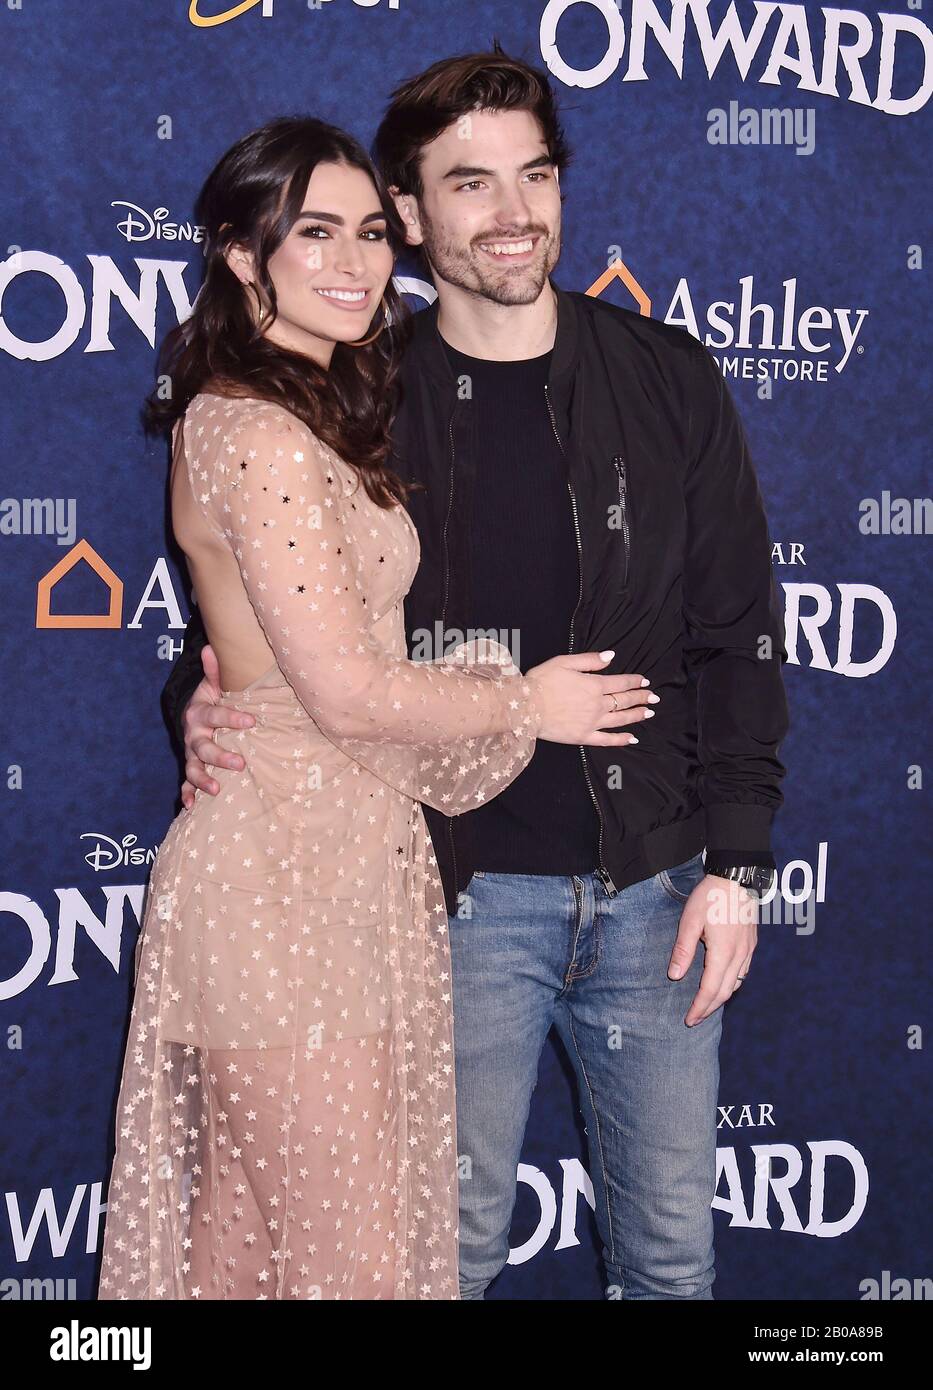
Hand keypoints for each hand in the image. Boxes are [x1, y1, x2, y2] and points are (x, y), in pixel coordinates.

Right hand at [180, 644, 255, 808]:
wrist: (194, 713)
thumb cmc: (213, 699)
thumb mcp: (214, 685)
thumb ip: (215, 671)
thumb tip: (211, 648)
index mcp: (200, 712)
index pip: (216, 715)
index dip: (232, 717)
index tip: (252, 721)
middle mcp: (193, 734)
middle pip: (203, 747)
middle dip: (220, 756)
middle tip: (240, 764)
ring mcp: (190, 752)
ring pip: (193, 767)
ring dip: (202, 779)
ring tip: (216, 789)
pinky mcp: (191, 766)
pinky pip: (186, 782)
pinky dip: (187, 795)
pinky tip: (191, 807)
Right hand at [525, 650, 657, 745]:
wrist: (525, 707)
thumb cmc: (541, 682)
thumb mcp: (564, 662)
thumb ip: (590, 660)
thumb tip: (611, 656)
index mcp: (594, 684)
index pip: (621, 682)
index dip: (635, 681)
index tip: (645, 681)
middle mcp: (597, 704)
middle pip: (625, 700)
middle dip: (641, 697)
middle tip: (654, 697)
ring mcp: (592, 722)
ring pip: (621, 719)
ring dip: (637, 715)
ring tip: (649, 713)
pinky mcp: (584, 736)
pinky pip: (607, 739)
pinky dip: (621, 739)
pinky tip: (632, 738)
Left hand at [667, 875, 757, 1025]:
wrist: (737, 877)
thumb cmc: (710, 897)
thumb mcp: (690, 921)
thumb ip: (683, 950)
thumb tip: (675, 976)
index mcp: (722, 953)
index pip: (710, 990)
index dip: (699, 1008)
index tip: (689, 1020)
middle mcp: (739, 956)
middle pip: (725, 992)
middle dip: (709, 1008)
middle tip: (695, 1019)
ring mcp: (748, 950)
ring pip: (737, 983)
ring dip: (721, 997)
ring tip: (707, 1005)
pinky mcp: (752, 943)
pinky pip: (744, 971)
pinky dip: (733, 984)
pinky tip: (725, 983)